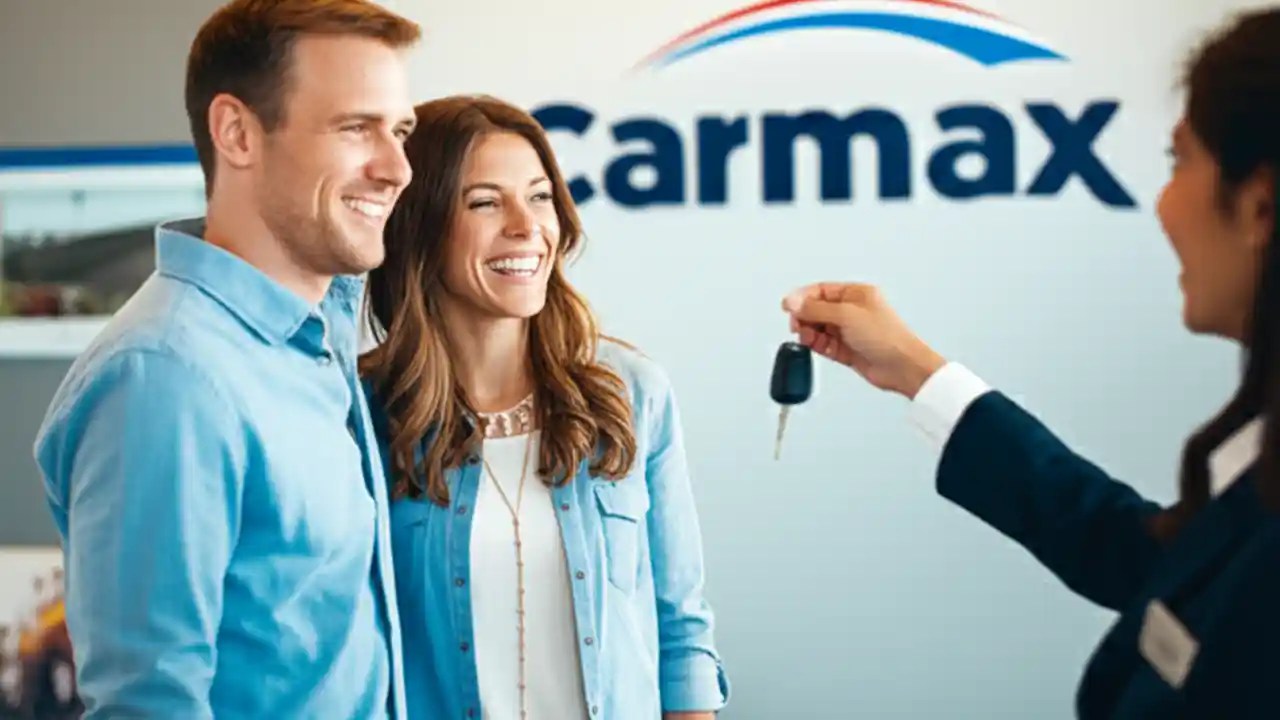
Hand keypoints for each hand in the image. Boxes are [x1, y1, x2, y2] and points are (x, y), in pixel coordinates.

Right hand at [781, 282, 946, 397]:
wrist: (902, 367)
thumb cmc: (887, 338)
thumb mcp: (847, 315)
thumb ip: (816, 308)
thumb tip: (793, 302)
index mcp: (856, 294)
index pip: (821, 290)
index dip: (802, 297)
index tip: (788, 306)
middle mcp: (852, 311)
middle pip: (816, 309)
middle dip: (804, 316)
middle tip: (797, 324)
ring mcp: (849, 331)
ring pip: (818, 327)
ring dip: (808, 332)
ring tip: (807, 337)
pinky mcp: (846, 349)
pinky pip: (823, 344)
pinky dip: (815, 344)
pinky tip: (811, 345)